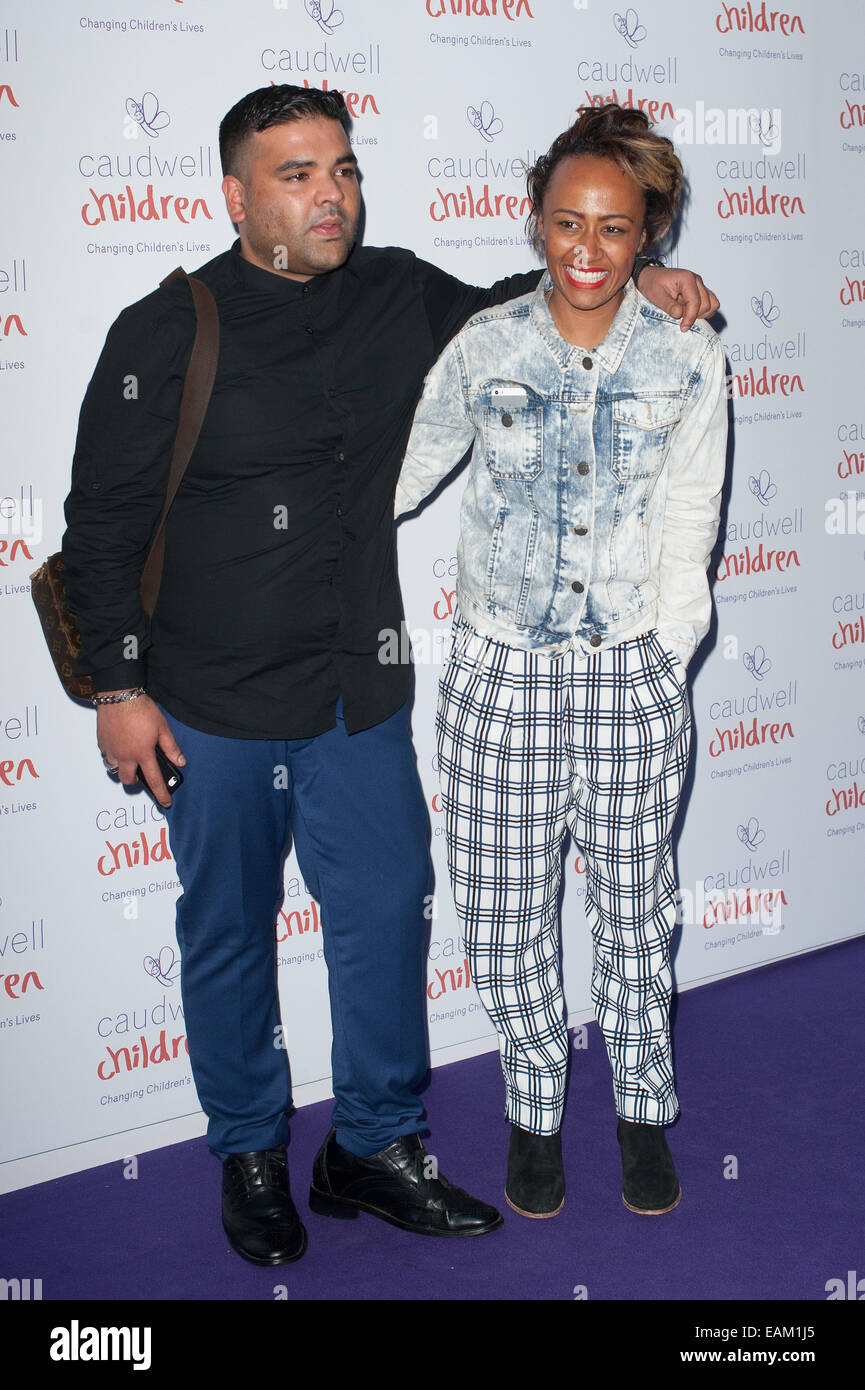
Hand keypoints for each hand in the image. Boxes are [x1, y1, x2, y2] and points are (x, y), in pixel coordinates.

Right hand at [97, 694, 185, 808]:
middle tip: (141, 774)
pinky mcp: (102, 741)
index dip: (161, 793)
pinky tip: (119, 745)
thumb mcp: (162, 727)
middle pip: (128, 780)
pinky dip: (113, 755)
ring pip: (114, 769)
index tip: (166, 803)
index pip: (154, 780)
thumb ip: (171, 747)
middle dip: (135, 782)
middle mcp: (125, 755)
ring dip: (122, 768)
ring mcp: (111, 749)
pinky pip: (106, 755)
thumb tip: (180, 762)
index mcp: (142, 753)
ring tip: (129, 758)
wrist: (118, 695)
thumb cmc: (141, 709)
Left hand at [637, 266, 719, 330]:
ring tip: (684, 314)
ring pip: (712, 304)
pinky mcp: (700, 291)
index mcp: (687, 278)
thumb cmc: (652, 283)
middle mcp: (696, 280)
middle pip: (706, 304)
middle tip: (679, 318)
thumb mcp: (656, 295)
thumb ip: (669, 305)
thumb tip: (679, 314)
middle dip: (694, 315)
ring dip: (701, 314)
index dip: (690, 317)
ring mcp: (700, 285)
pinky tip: (689, 312)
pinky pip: (711, 304)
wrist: (650, 277)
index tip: (683, 327)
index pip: (695, 302)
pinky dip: (703, 312)